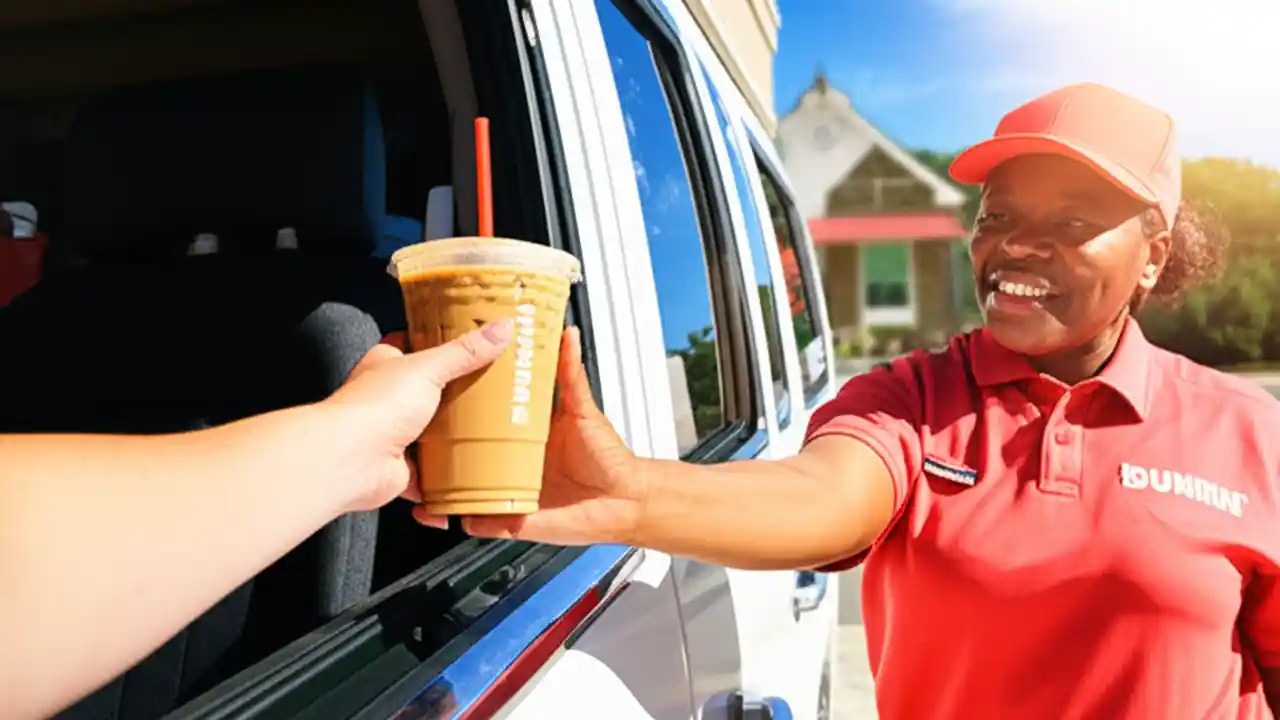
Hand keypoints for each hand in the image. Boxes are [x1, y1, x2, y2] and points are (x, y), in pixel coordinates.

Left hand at [324, 320, 512, 512]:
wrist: (352, 459)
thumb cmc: (372, 407)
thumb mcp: (428, 367)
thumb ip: (465, 351)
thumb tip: (500, 328)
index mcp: (386, 364)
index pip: (412, 344)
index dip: (438, 342)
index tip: (470, 343)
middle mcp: (386, 399)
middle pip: (428, 391)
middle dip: (455, 394)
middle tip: (489, 390)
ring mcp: (393, 434)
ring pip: (430, 432)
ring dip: (452, 435)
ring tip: (486, 429)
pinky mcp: (401, 468)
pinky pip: (429, 472)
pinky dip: (445, 475)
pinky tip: (467, 470)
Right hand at [414, 327, 647, 545]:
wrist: (624, 501)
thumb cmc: (607, 457)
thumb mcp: (582, 409)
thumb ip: (570, 374)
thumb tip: (567, 335)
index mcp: (522, 434)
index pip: (484, 417)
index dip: (461, 405)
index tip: (443, 385)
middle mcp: (511, 463)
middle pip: (465, 453)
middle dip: (441, 446)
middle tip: (422, 429)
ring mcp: (508, 491)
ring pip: (462, 487)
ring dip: (441, 482)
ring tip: (424, 469)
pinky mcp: (511, 519)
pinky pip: (477, 519)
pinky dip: (459, 515)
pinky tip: (445, 506)